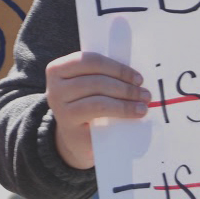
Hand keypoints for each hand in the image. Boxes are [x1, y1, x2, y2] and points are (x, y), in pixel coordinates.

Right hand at [45, 51, 149, 170]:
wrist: (77, 138)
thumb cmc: (88, 105)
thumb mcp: (91, 87)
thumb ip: (105, 76)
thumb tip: (135, 75)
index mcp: (58, 69)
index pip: (90, 60)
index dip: (116, 67)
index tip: (138, 78)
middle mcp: (54, 86)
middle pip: (96, 79)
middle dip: (124, 85)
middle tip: (145, 93)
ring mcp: (58, 106)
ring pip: (98, 97)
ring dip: (125, 99)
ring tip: (143, 105)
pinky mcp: (68, 123)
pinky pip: (98, 111)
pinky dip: (121, 110)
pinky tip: (135, 113)